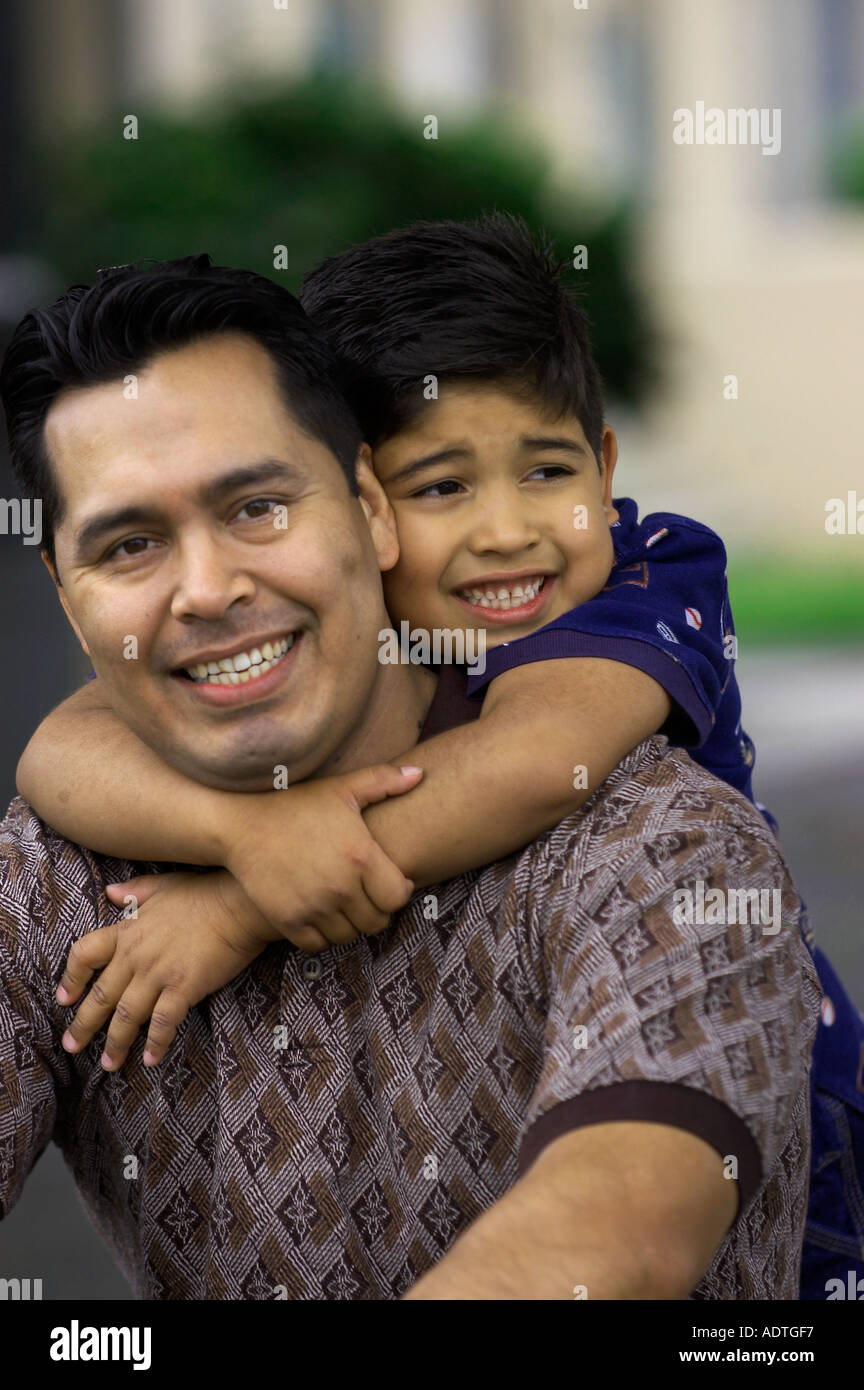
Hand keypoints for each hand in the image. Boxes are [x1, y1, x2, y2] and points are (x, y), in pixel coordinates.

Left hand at [57, 869, 270, 1069]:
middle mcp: (136, 955)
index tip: (64, 999)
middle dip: (83, 1026)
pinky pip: (164, 1022)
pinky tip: (151, 1059)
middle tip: (71, 1047)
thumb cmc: (206, 892)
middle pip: (100, 996)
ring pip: (127, 1016)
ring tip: (109, 1065)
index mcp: (128, 931)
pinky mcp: (184, 987)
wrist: (240, 903)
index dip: (71, 978)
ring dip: (116, 1043)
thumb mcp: (164, 885)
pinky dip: (156, 1043)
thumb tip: (110, 892)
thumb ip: (134, 891)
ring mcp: (158, 973)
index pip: (85, 954)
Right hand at [221, 763, 423, 951]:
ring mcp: (313, 906)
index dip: (399, 891)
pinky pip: (319, 945)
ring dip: (352, 924)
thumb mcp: (341, 788)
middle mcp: (339, 886)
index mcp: (359, 855)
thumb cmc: (296, 803)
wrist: (241, 823)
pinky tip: (322, 915)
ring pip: (349, 936)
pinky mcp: (288, 920)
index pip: (398, 896)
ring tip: (346, 905)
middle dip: (378, 910)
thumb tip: (420, 773)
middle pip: (377, 921)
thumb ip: (384, 781)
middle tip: (368, 896)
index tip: (391, 882)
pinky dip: (324, 935)